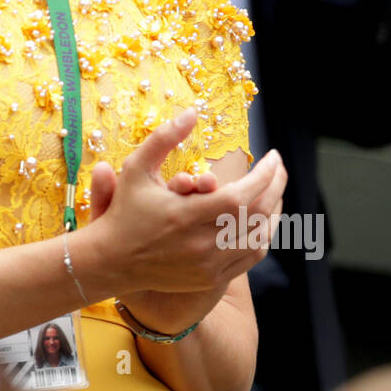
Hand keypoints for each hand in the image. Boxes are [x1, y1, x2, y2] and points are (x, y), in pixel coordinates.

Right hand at [81, 109, 287, 304]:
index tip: (272, 156)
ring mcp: (208, 265)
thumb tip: (192, 112)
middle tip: (278, 168)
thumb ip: (164, 138)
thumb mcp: (136, 168)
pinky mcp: (211, 278)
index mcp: (184, 216)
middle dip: (276, 187)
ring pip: (259, 237)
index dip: (264, 176)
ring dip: (274, 211)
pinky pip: (251, 256)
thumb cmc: (125, 210)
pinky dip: (263, 234)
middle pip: (257, 216)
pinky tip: (263, 218)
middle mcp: (200, 244)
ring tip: (275, 190)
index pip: (241, 196)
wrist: (112, 260)